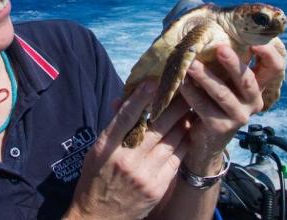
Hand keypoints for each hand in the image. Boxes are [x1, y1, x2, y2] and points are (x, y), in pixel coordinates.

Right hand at [66, 80, 190, 219]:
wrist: (98, 218)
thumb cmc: (94, 181)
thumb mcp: (96, 152)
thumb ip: (112, 127)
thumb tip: (123, 99)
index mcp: (106, 147)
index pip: (125, 117)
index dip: (140, 98)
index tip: (153, 81)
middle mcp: (126, 159)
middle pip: (155, 126)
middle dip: (172, 106)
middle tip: (184, 89)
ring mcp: (143, 174)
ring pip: (170, 141)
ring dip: (183, 122)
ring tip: (192, 106)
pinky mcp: (157, 187)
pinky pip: (175, 159)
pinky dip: (184, 143)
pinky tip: (190, 131)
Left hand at [178, 44, 284, 172]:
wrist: (205, 140)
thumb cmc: (212, 99)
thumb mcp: (223, 81)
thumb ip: (223, 62)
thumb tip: (209, 27)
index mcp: (258, 87)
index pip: (275, 68)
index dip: (269, 54)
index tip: (255, 41)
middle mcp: (253, 102)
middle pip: (248, 80)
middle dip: (234, 63)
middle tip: (220, 48)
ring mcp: (239, 116)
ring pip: (223, 94)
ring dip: (205, 77)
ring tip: (191, 65)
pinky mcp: (221, 127)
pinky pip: (204, 107)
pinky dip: (191, 93)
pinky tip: (181, 82)